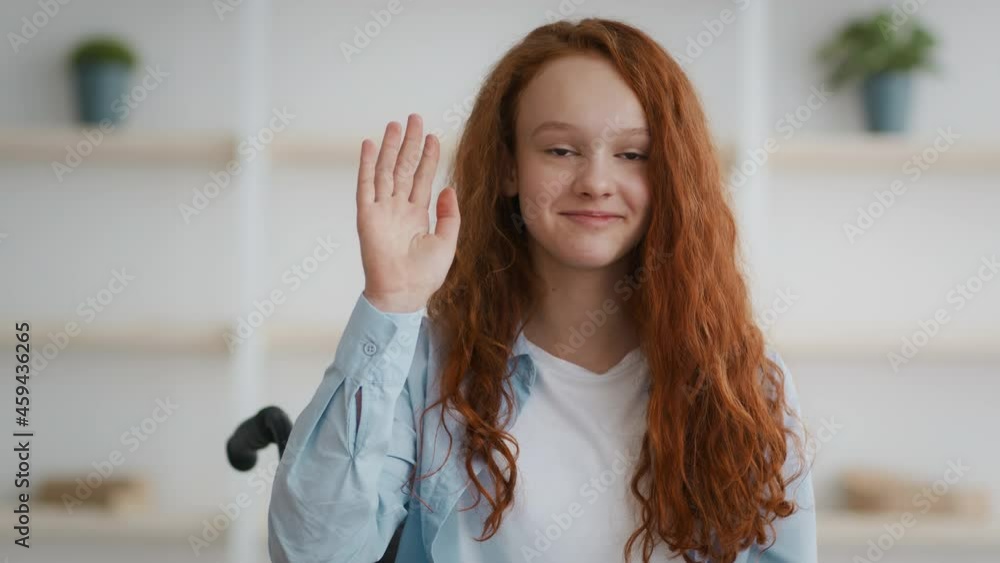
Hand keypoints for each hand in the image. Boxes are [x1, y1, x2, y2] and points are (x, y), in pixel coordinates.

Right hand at [357, 114, 459, 313]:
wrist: (404, 292)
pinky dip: (366, 164)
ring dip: (390, 147)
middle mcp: (398, 208)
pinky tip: (369, 145)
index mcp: (416, 215)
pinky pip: (366, 184)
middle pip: (404, 167)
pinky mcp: (367, 215)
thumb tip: (449, 188)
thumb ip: (450, 214)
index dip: (428, 157)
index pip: (422, 178)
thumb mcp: (448, 241)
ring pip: (386, 170)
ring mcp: (382, 210)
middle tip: (414, 119)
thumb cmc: (424, 275)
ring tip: (396, 124)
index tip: (432, 137)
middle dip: (410, 143)